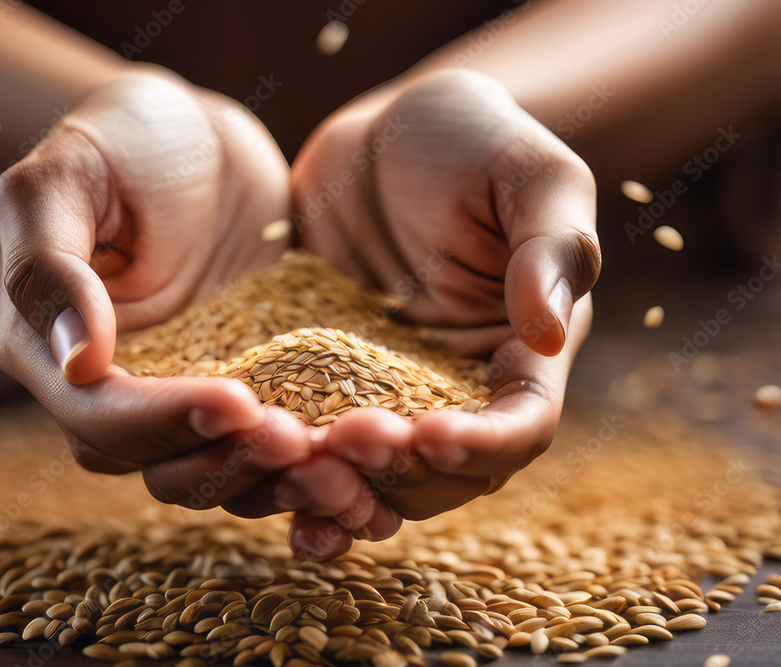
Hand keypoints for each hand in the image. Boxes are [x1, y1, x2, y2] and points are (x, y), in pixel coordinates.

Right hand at [0, 67, 321, 513]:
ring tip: (337, 462)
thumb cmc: (123, 138)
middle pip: (160, 465)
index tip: (236, 400)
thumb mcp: (70, 177)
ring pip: (218, 470)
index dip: (163, 421)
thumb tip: (76, 362)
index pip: (100, 417)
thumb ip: (51, 264)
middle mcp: (113, 391)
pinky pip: (271, 443)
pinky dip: (309, 462)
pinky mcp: (245, 387)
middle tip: (299, 440)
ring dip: (274, 479)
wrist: (197, 138)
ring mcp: (182, 394)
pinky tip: (359, 459)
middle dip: (228, 461)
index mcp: (51, 351)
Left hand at [286, 69, 600, 555]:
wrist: (383, 137)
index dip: (483, 445)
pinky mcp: (322, 383)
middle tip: (345, 444)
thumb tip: (550, 331)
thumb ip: (550, 246)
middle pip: (442, 475)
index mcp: (521, 353)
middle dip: (397, 475)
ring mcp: (386, 395)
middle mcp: (456, 390)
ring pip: (371, 476)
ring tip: (295, 472)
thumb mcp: (529, 174)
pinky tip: (250, 470)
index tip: (433, 436)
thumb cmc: (473, 139)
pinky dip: (286, 469)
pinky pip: (308, 441)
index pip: (521, 426)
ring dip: (337, 489)